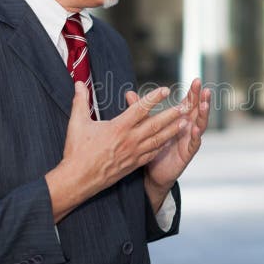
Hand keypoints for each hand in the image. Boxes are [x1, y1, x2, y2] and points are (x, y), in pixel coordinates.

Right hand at [45, 82, 186, 221]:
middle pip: (156, 124)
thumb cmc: (77, 151)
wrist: (78, 180)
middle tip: (186, 106)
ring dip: (173, 130)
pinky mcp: (133, 164)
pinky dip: (163, 145)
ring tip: (186, 121)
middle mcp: (130, 140)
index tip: (166, 90)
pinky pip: (152, 153)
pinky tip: (170, 141)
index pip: (140, 109)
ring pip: (158, 139)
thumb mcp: (77, 123)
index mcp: (118, 128)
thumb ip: (80, 101)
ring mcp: (133, 153)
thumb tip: (78, 83)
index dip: (153, 98)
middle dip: (172, 114)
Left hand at [127, 78, 210, 210]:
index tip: (196, 80)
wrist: (153, 173)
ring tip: (204, 104)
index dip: (193, 92)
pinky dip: (196, 136)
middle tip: (204, 88)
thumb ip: (140, 110)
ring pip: (200, 125)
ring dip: (203, 114)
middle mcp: (187, 128)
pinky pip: (194, 144)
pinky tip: (196, 128)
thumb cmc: (152, 147)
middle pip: (197, 111)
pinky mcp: (187, 153)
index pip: (188, 103)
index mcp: (179, 120)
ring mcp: (189, 140)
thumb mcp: (146, 126)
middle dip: (202, 99)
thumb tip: (129, 94)